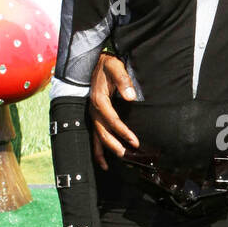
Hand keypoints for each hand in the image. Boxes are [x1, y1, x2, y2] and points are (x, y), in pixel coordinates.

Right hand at [88, 53, 139, 167]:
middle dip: (114, 145)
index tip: (135, 141)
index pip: (112, 120)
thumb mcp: (115, 67)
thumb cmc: (106, 65)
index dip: (123, 132)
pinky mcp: (94, 116)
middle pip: (103, 132)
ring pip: (97, 137)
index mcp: (99, 100)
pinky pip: (94, 135)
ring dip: (104, 151)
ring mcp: (92, 114)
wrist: (94, 62)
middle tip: (127, 154)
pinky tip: (102, 162)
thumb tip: (131, 96)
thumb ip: (123, 81)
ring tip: (110, 164)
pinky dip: (97, 150)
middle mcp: (94, 110)